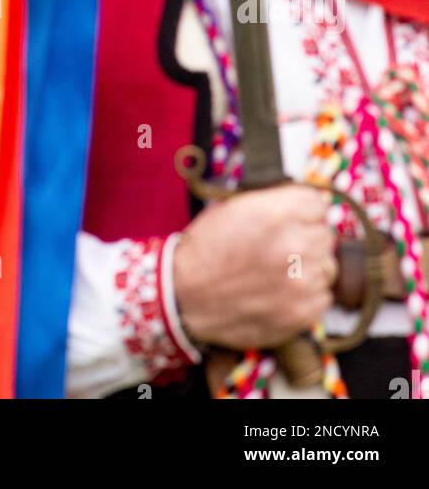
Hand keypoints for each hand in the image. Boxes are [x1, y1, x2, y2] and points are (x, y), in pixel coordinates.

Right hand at [173, 185, 336, 350]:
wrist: (185, 295)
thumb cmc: (207, 248)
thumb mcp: (234, 207)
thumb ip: (275, 201)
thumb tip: (315, 200)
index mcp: (276, 213)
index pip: (319, 202)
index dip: (304, 210)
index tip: (295, 218)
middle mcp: (293, 245)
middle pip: (325, 234)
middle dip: (307, 237)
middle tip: (282, 247)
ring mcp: (300, 282)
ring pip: (328, 266)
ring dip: (310, 266)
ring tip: (281, 271)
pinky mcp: (301, 313)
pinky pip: (324, 296)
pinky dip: (309, 295)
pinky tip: (284, 291)